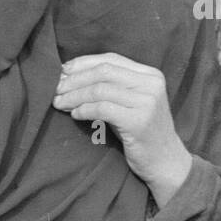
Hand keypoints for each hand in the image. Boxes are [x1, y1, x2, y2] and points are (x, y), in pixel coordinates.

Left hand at [52, 52, 192, 205]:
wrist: (165, 162)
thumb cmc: (139, 132)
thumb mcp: (128, 103)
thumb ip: (109, 87)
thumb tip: (69, 75)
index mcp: (150, 74)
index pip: (110, 59)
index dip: (82, 63)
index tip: (62, 71)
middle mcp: (151, 83)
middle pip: (103, 71)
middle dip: (74, 79)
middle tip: (55, 89)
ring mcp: (147, 102)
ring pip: (100, 89)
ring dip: (74, 95)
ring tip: (59, 103)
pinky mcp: (139, 121)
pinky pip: (103, 109)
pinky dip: (84, 110)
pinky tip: (75, 115)